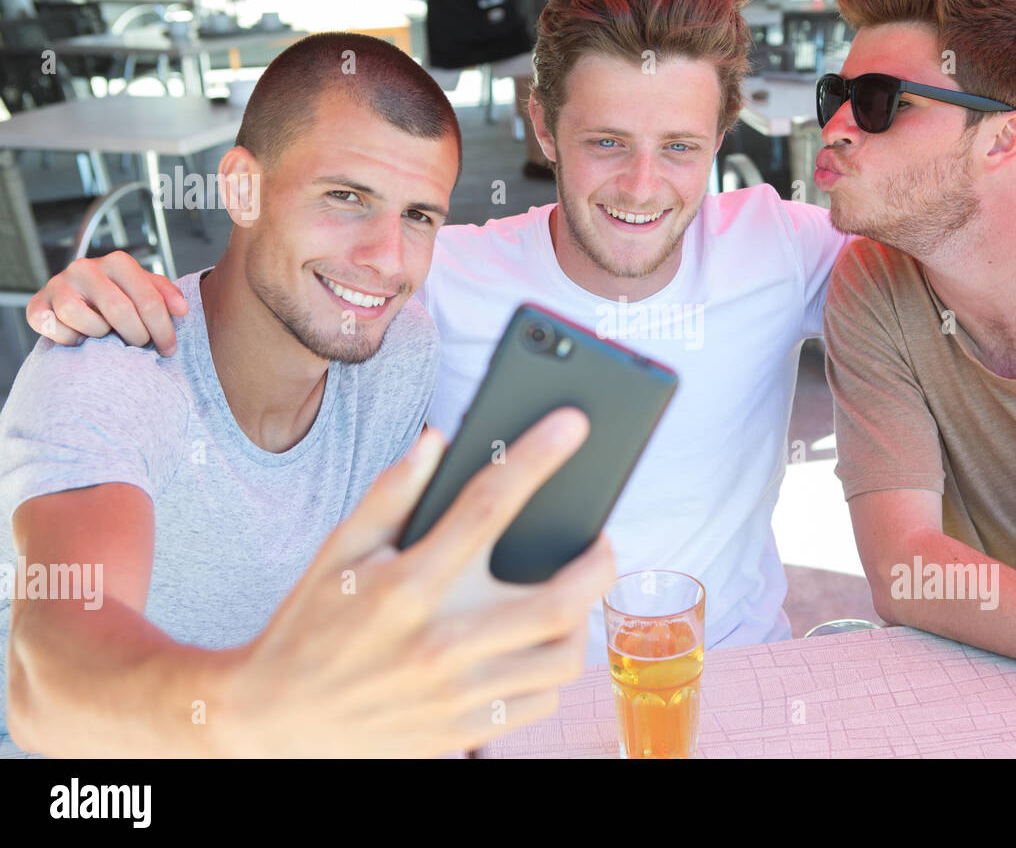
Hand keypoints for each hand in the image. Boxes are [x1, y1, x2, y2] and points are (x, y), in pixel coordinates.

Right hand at [26, 251, 185, 355]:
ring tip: (108, 335)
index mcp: (117, 262)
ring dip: (101, 334)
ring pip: (81, 316)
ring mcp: (58, 285)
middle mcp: (84, 268)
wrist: (80, 301)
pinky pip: (53, 327)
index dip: (162, 328)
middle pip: (118, 310)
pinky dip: (70, 338)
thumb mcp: (145, 290)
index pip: (148, 299)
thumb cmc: (119, 297)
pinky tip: (81, 338)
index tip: (169, 348)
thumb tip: (182, 310)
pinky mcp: (37, 305)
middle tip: (141, 346)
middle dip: (136, 335)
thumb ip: (165, 295)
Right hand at [223, 408, 615, 756]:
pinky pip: (541, 700)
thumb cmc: (309, 625)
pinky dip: (552, 670)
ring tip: (569, 597)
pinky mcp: (462, 732)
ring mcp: (455, 693)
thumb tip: (437, 442)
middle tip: (600, 544)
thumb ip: (391, 494)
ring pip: (561, 657)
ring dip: (581, 622)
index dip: (537, 457)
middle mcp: (439, 641)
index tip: (572, 425)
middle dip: (598, 564)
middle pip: (557, 600)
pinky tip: (537, 645)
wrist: (273, 721)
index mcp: (408, 585)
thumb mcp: (338, 551)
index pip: (488, 505)